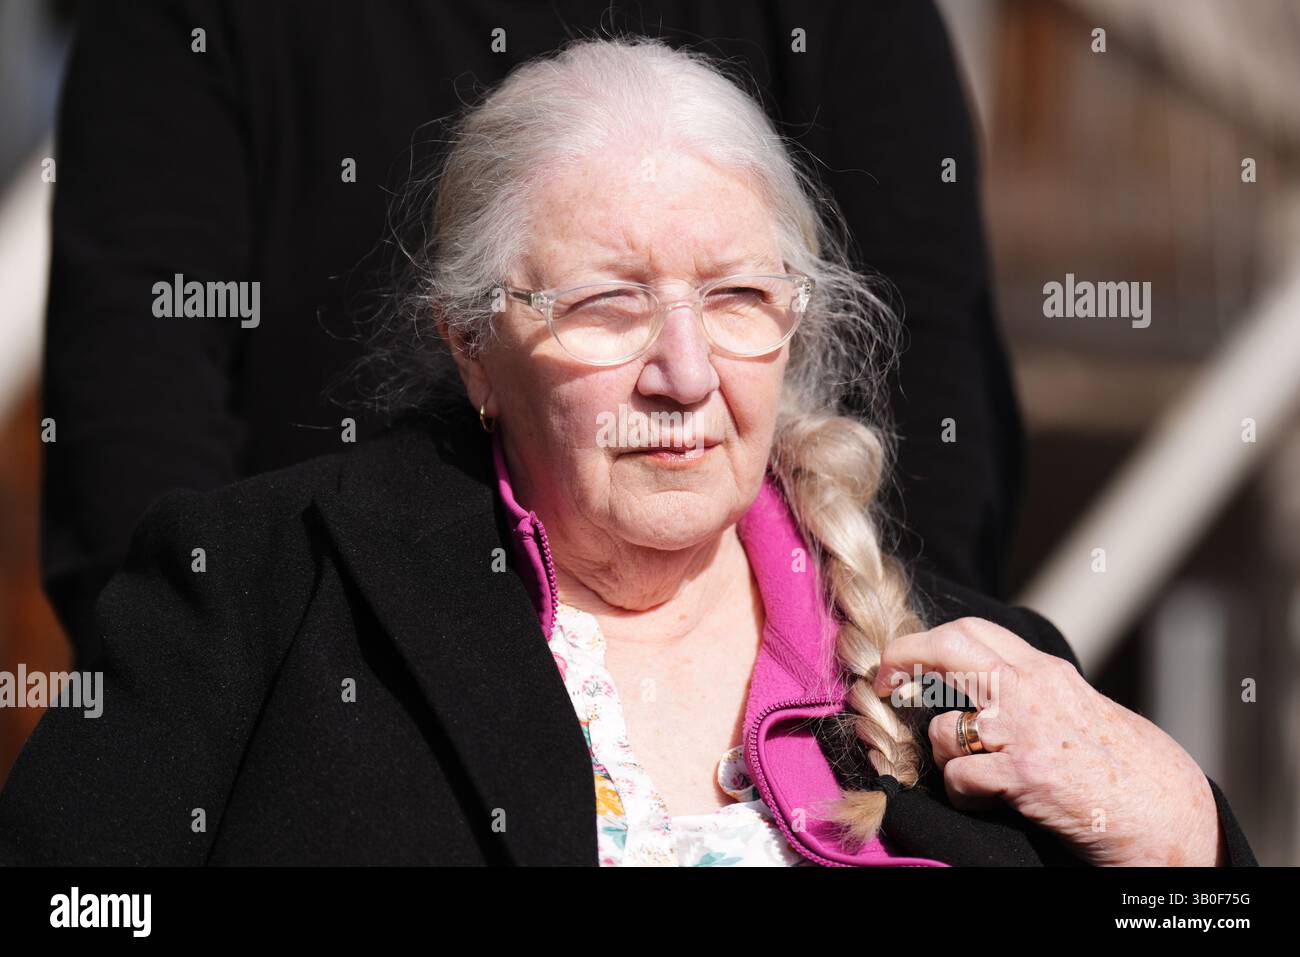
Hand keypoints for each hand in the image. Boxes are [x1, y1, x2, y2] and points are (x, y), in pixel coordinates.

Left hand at [872, 617, 1224, 865]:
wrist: (1161, 809)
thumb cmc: (1114, 763)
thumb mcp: (1069, 706)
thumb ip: (1023, 689)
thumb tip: (960, 685)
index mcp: (1042, 670)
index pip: (971, 630)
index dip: (924, 642)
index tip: (900, 664)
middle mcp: (1030, 689)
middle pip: (948, 648)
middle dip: (902, 661)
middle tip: (883, 687)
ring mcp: (1025, 730)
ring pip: (942, 727)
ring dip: (943, 758)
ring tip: (972, 777)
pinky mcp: (1023, 774)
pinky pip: (959, 777)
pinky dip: (962, 795)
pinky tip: (985, 802)